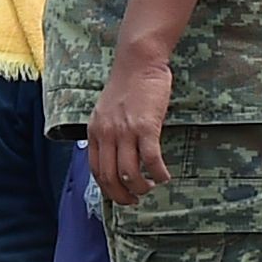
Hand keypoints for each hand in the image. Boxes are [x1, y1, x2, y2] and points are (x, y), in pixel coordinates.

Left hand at [86, 51, 175, 206]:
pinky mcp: (146, 127)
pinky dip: (158, 173)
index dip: (108, 188)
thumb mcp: (106, 110)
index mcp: (95, 130)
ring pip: (129, 172)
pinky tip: (165, 176)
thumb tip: (114, 153)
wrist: (138, 61)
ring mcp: (125, 131)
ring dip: (141, 187)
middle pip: (110, 176)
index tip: (119, 194)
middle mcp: (107, 133)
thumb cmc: (127, 84)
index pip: (96, 169)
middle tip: (135, 200)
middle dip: (123, 195)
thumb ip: (107, 131)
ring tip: (152, 187)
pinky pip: (151, 159)